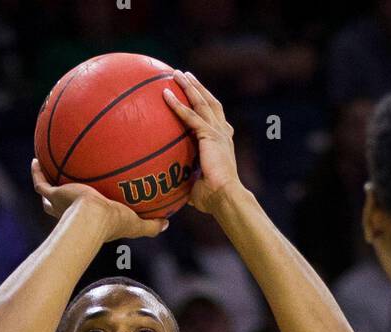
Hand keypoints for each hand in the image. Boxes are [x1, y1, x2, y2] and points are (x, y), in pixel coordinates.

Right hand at [31, 159, 167, 240]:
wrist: (92, 218)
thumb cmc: (114, 223)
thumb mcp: (136, 224)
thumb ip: (151, 224)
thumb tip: (168, 223)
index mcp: (88, 220)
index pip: (87, 217)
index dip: (86, 211)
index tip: (88, 202)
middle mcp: (71, 213)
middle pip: (60, 207)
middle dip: (59, 198)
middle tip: (64, 186)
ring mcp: (60, 203)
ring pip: (47, 194)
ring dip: (46, 182)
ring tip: (46, 167)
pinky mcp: (53, 193)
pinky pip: (40, 181)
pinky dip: (36, 172)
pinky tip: (36, 158)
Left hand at [163, 71, 240, 212]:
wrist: (225, 197)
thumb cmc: (213, 199)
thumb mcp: (197, 186)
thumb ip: (186, 181)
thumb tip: (171, 190)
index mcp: (223, 144)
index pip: (216, 119)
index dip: (207, 106)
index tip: (198, 97)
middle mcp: (223, 134)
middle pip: (210, 103)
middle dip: (198, 87)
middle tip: (186, 75)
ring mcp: (217, 132)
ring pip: (202, 102)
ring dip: (189, 86)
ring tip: (177, 73)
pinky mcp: (209, 135)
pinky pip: (190, 115)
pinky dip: (177, 104)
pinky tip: (165, 93)